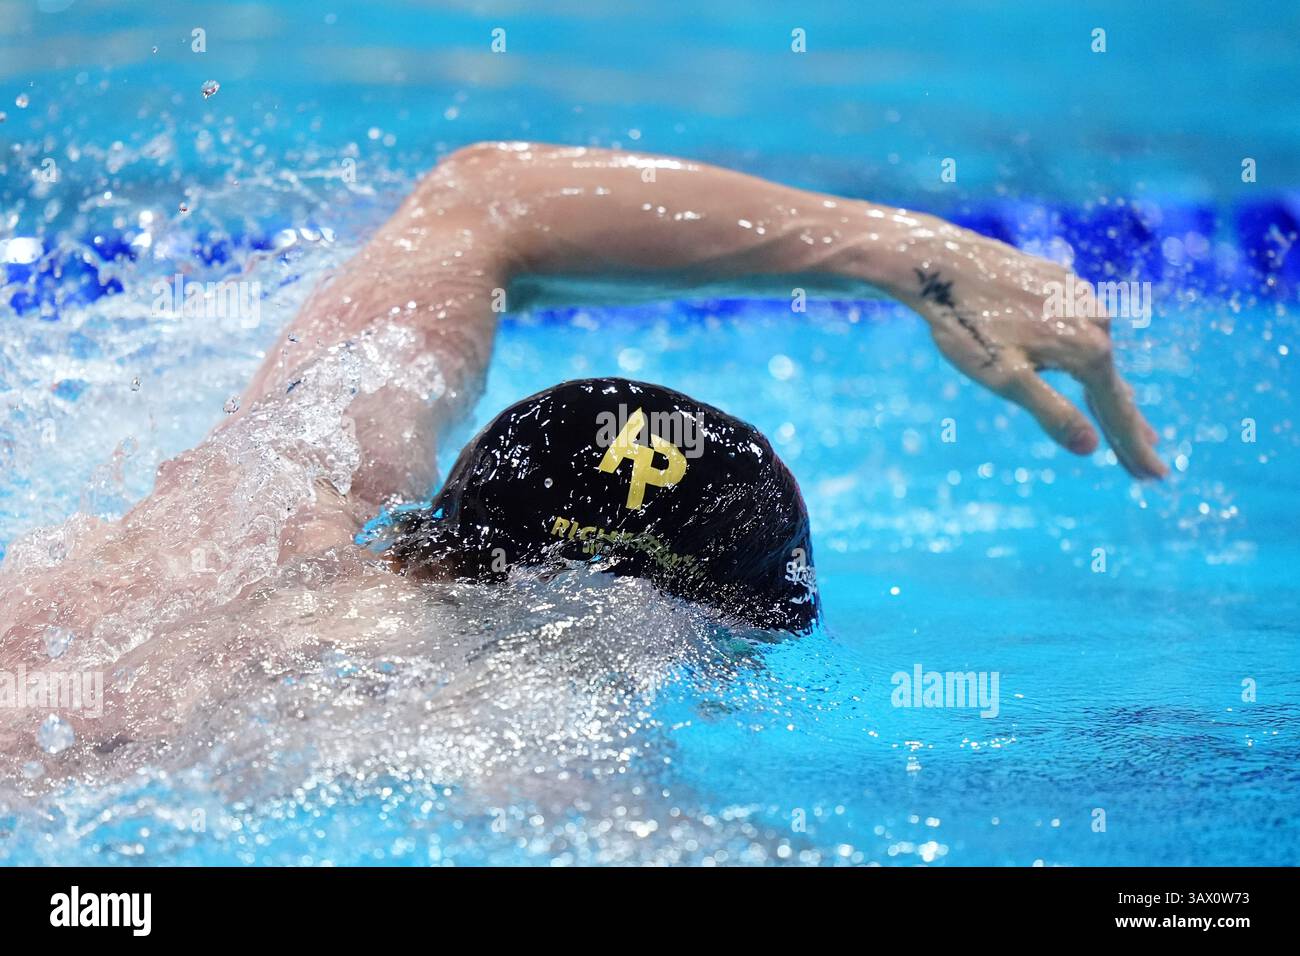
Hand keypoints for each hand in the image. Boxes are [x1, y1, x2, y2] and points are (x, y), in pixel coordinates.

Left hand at [893, 216, 1165, 478]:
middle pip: (1114, 387)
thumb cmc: (968, 325)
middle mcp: (1096, 321)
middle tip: (1152, 465)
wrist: (944, 264)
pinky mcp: (1064, 282)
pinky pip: (1083, 329)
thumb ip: (1051, 413)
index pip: (1117, 412)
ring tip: (1129, 423)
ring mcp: (1082, 297)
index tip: (1155, 476)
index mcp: (1087, 351)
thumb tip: (1092, 448)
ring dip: (1111, 392)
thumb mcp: (1006, 379)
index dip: (1133, 448)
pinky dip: (1089, 356)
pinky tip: (1092, 366)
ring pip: (1099, 355)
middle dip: (1130, 429)